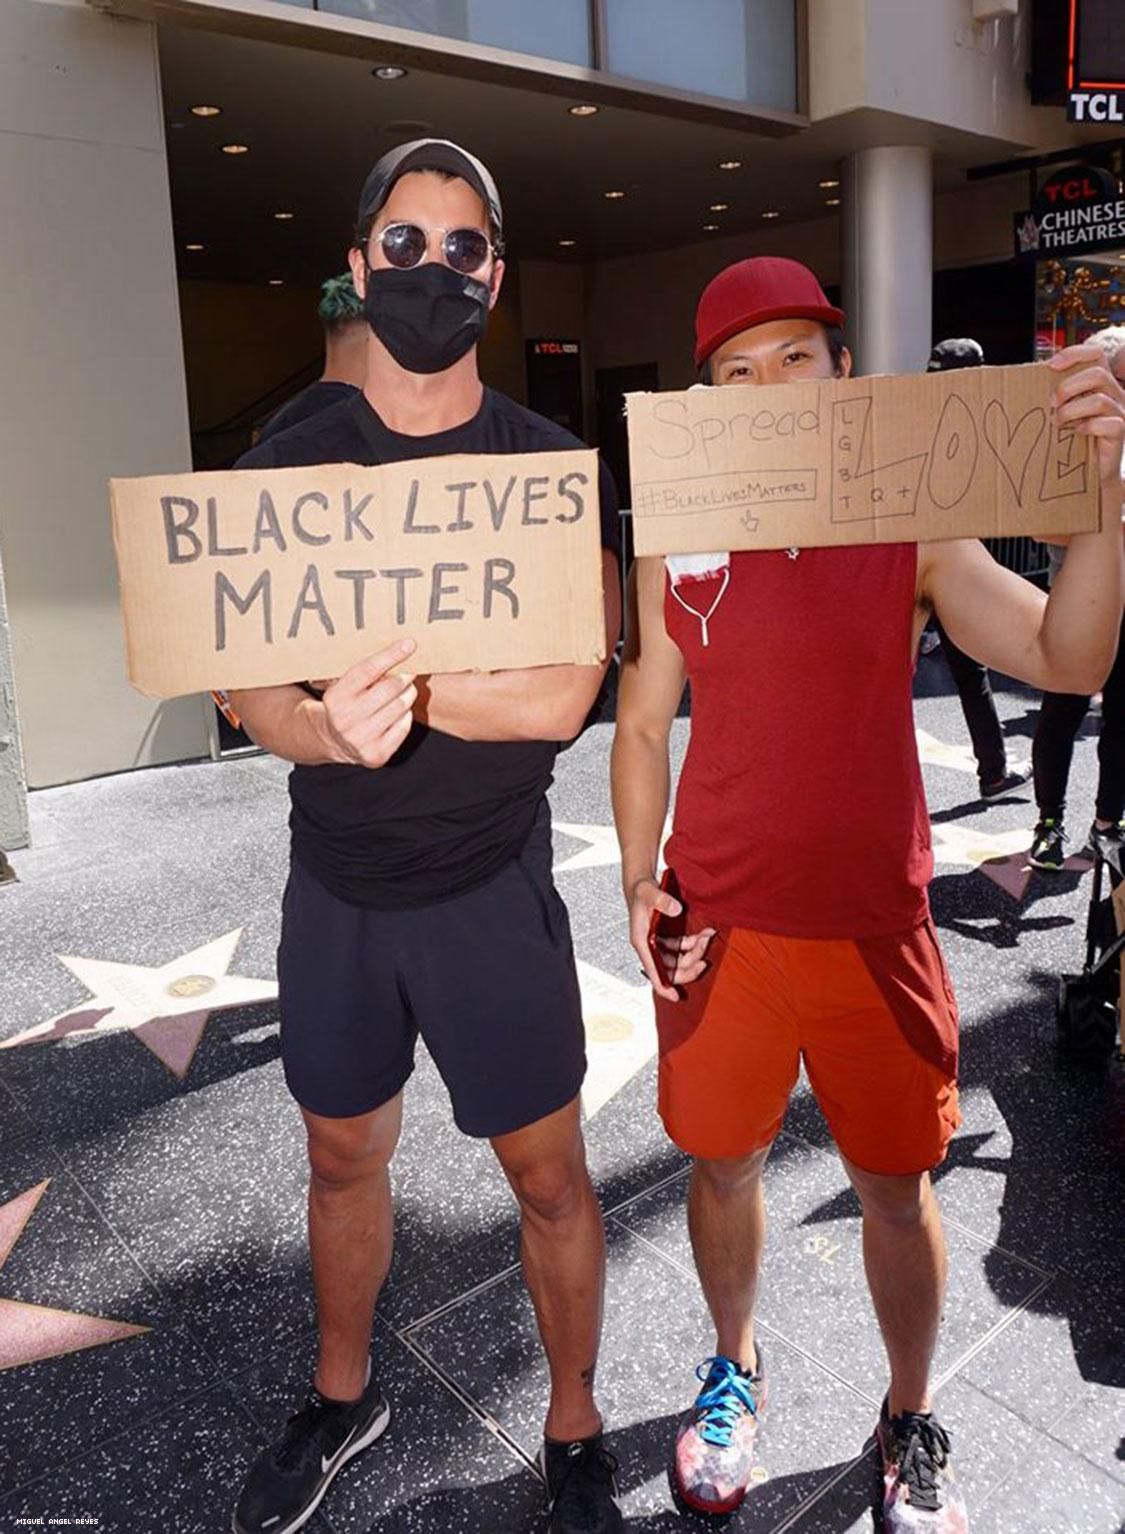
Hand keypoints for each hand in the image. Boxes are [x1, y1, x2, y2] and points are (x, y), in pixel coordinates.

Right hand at [319, 638, 417, 767]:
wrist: (334, 739)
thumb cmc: (346, 704)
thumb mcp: (346, 686)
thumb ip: (368, 672)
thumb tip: (403, 649)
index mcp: (335, 697)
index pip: (368, 670)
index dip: (391, 655)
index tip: (410, 644)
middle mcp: (345, 719)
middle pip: (390, 688)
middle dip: (404, 676)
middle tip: (408, 672)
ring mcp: (361, 739)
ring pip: (401, 706)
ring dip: (408, 694)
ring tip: (403, 692)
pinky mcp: (376, 754)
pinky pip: (404, 725)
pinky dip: (406, 715)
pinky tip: (398, 712)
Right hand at [627, 875, 715, 1002]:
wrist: (641, 884)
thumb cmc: (641, 891)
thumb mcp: (649, 892)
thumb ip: (662, 901)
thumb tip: (677, 910)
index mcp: (641, 941)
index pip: (652, 970)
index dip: (663, 985)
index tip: (675, 997)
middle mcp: (649, 947)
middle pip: (669, 969)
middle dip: (689, 965)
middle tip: (705, 959)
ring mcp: (658, 944)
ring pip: (678, 959)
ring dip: (694, 952)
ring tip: (707, 937)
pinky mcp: (664, 938)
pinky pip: (681, 948)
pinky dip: (693, 943)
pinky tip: (703, 933)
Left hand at [1049, 345, 1124, 486]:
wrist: (1093, 471)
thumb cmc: (1074, 439)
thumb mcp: (1065, 411)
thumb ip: (1058, 395)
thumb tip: (1029, 382)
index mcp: (1102, 383)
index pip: (1096, 355)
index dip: (1075, 354)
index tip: (1051, 365)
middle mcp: (1115, 394)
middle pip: (1098, 374)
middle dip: (1068, 386)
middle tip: (1051, 403)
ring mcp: (1120, 412)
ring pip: (1099, 399)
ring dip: (1071, 410)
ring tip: (1058, 422)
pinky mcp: (1120, 432)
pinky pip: (1106, 423)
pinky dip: (1087, 427)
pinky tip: (1076, 432)